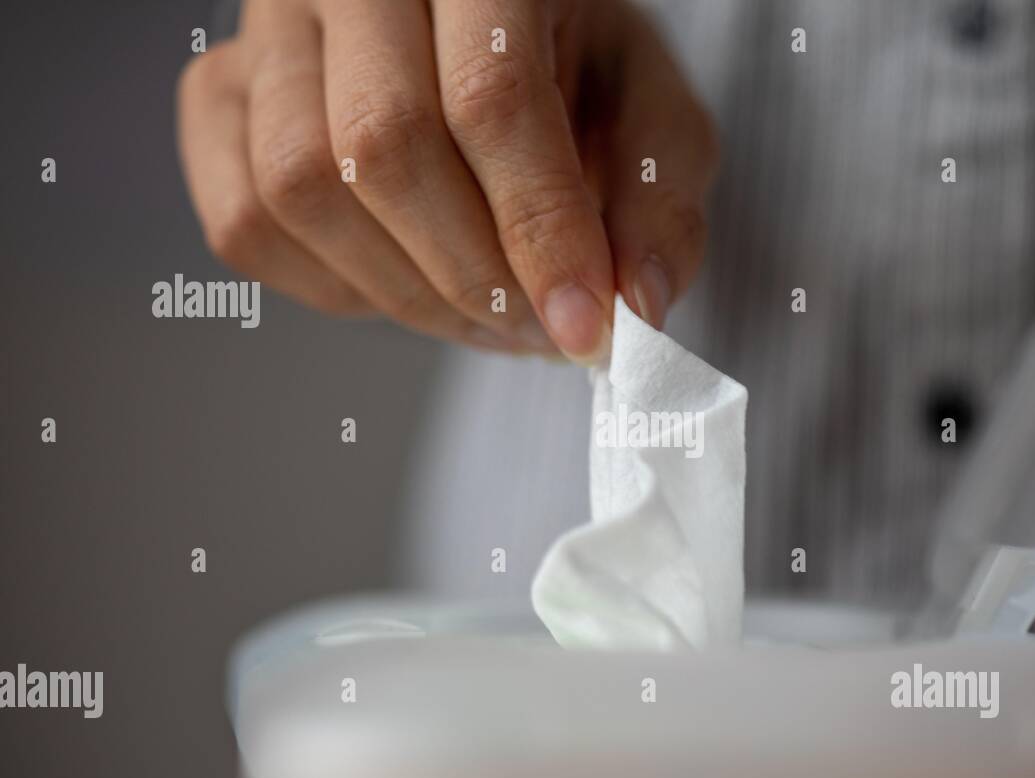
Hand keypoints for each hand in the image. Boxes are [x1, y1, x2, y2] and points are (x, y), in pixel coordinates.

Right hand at [176, 0, 717, 361]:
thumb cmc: (569, 66)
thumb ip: (657, 201)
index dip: (540, 229)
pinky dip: (330, 287)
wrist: (479, 29)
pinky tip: (402, 282)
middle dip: (471, 275)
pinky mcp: (217, 92)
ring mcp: (265, 29)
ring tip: (481, 315)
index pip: (490, 94)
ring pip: (300, 187)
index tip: (586, 326)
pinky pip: (244, 222)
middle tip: (535, 331)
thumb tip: (635, 306)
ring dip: (402, 291)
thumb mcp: (647, 115)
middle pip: (382, 145)